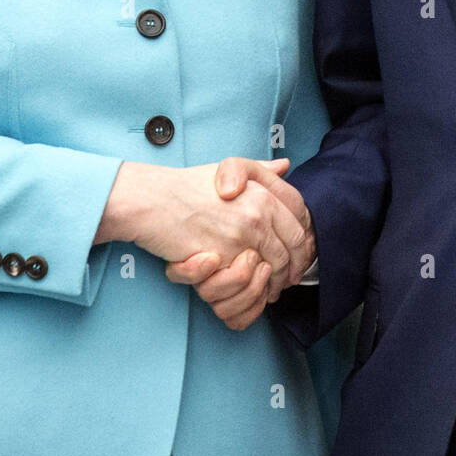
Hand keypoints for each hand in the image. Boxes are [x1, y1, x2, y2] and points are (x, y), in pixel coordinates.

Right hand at [98, 158, 311, 289]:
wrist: (154, 200)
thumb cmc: (188, 185)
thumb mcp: (228, 168)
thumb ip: (259, 170)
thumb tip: (284, 165)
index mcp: (263, 194)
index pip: (298, 229)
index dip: (301, 250)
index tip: (296, 260)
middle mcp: (257, 215)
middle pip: (290, 253)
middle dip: (290, 270)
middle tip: (285, 280)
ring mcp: (239, 238)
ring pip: (271, 271)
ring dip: (271, 283)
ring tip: (268, 287)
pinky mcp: (221, 258)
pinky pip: (246, 282)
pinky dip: (250, 289)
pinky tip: (247, 287)